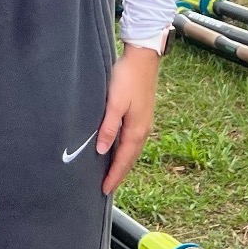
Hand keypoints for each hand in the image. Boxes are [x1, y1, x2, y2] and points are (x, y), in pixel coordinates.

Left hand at [97, 44, 159, 194]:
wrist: (143, 58)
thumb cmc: (127, 78)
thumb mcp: (114, 103)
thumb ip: (108, 127)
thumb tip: (103, 151)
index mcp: (136, 129)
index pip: (123, 160)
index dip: (114, 176)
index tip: (104, 190)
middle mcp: (143, 129)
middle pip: (130, 158)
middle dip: (119, 174)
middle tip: (107, 187)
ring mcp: (144, 122)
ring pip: (132, 150)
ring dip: (123, 163)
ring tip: (112, 174)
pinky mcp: (141, 115)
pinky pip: (133, 140)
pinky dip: (125, 150)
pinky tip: (119, 150)